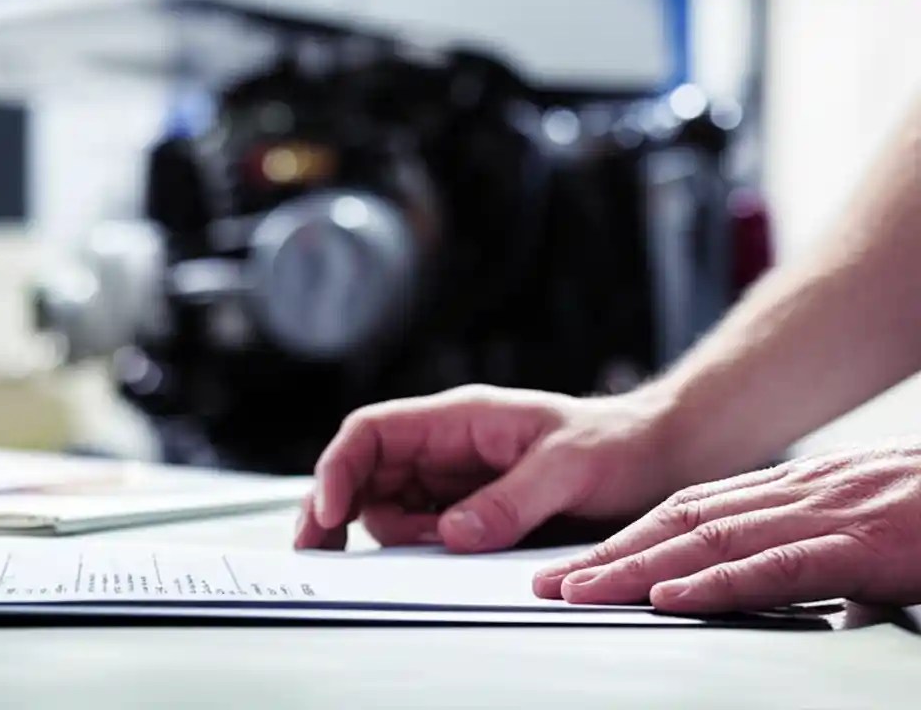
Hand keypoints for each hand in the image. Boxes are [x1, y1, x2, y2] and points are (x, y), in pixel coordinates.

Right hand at [293, 385, 675, 552]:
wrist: (656, 457)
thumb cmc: (616, 444)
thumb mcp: (567, 469)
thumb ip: (510, 501)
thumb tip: (452, 535)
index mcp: (459, 418)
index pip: (373, 432)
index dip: (339, 468)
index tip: (331, 513)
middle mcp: (446, 446)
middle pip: (365, 473)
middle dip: (339, 509)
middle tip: (324, 553)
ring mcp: (454, 479)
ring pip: (388, 508)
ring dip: (394, 538)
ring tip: (440, 554)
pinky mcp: (469, 510)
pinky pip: (424, 532)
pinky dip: (421, 551)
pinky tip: (449, 561)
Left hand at [533, 444, 920, 611]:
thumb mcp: (888, 538)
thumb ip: (842, 565)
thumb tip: (827, 608)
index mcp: (805, 489)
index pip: (698, 510)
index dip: (634, 536)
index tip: (584, 563)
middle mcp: (806, 493)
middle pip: (686, 521)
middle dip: (613, 553)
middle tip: (550, 581)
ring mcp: (834, 513)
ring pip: (714, 540)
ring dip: (640, 568)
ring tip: (582, 592)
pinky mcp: (870, 543)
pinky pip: (780, 565)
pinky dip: (718, 584)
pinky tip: (671, 599)